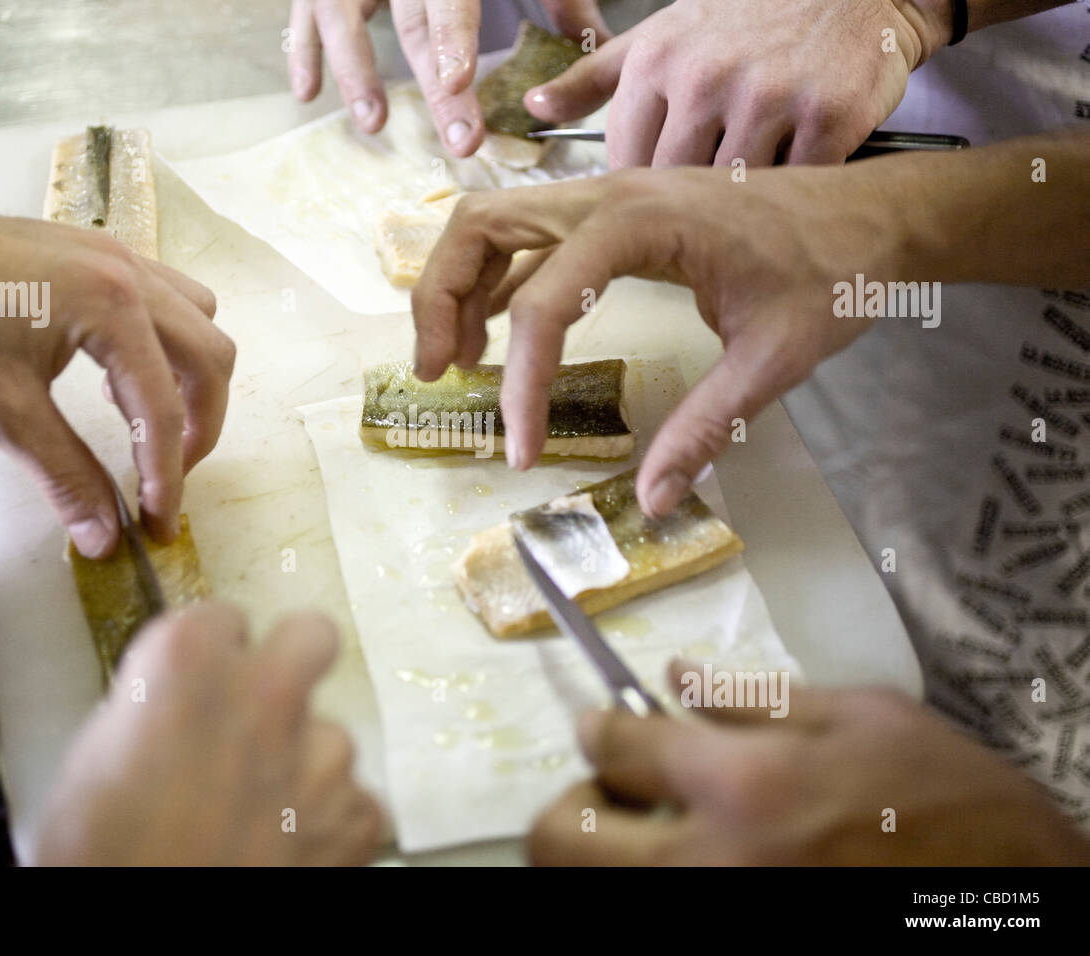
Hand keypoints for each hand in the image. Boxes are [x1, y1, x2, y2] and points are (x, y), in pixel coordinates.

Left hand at [0, 174, 233, 557]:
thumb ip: (64, 473)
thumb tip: (104, 535)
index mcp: (113, 308)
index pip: (163, 408)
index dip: (168, 475)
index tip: (157, 522)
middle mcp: (131, 274)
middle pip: (211, 358)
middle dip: (199, 428)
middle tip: (166, 477)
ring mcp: (117, 256)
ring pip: (199, 320)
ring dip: (190, 378)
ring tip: (145, 421)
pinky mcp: (97, 253)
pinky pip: (167, 298)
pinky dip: (165, 344)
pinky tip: (118, 372)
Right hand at [34, 603, 381, 865]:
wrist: (142, 939)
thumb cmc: (98, 855)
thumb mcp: (95, 756)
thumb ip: (153, 705)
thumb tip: (174, 704)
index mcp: (188, 660)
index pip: (222, 619)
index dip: (210, 656)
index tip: (200, 683)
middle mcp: (264, 690)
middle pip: (311, 635)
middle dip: (293, 661)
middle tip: (265, 700)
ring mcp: (320, 753)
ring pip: (329, 735)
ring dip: (302, 765)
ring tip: (256, 814)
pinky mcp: (354, 816)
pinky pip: (353, 802)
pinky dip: (327, 824)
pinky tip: (285, 848)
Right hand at [287, 1, 609, 156]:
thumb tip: (601, 43)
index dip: (450, 40)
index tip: (457, 83)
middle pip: (412, 22)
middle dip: (434, 87)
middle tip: (459, 139)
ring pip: (340, 14)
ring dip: (355, 73)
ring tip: (375, 124)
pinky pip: (304, 9)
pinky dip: (301, 50)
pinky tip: (307, 93)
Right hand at [411, 165, 891, 515]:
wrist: (875, 216)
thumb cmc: (833, 271)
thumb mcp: (775, 357)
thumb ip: (706, 427)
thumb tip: (654, 499)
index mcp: (642, 220)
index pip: (544, 302)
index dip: (523, 384)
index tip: (524, 451)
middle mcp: (609, 194)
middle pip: (480, 226)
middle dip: (439, 299)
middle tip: (433, 374)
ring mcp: (609, 197)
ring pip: (493, 222)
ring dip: (457, 284)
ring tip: (452, 360)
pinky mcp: (618, 216)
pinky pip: (530, 237)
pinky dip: (496, 280)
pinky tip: (495, 334)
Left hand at [525, 0, 950, 167]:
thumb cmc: (749, 16)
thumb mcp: (663, 33)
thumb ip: (595, 78)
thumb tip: (534, 108)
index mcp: (658, 62)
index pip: (625, 163)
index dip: (641, 193)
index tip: (659, 202)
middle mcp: (707, 77)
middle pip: (673, 187)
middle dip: (686, 207)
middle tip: (704, 216)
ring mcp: (769, 95)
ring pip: (732, 192)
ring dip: (740, 203)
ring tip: (748, 200)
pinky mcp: (829, 114)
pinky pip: (795, 185)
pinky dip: (795, 192)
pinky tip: (795, 183)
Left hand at [530, 680, 1089, 864]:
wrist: (1012, 896)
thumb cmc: (945, 799)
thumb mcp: (860, 718)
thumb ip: (753, 699)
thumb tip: (672, 679)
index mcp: (743, 784)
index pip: (614, 747)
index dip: (601, 727)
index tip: (606, 726)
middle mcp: (709, 862)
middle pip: (560, 839)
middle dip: (574, 807)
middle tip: (615, 795)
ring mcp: (714, 912)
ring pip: (589, 886)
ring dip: (602, 852)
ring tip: (652, 834)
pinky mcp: (731, 937)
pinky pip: (648, 912)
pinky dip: (651, 881)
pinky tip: (699, 859)